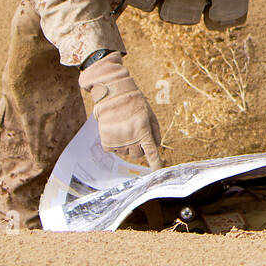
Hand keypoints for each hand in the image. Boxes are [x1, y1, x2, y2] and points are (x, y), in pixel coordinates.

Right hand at [78, 52, 162, 168]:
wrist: (112, 94)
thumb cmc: (134, 102)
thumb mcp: (149, 114)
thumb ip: (155, 131)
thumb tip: (157, 146)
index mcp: (143, 131)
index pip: (151, 153)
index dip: (156, 163)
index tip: (158, 171)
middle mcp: (130, 139)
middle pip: (138, 155)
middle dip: (139, 147)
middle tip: (135, 134)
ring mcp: (117, 141)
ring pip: (126, 153)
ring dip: (127, 145)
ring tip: (124, 128)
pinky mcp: (106, 142)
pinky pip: (113, 150)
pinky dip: (115, 144)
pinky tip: (115, 131)